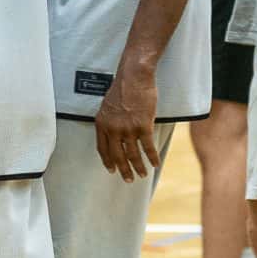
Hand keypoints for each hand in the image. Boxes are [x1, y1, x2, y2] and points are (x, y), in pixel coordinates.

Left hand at [92, 64, 162, 180]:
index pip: (102, 149)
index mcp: (101, 124)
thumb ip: (109, 121)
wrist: (134, 77)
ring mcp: (127, 129)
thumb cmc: (123, 88)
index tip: (112, 169)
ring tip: (143, 174)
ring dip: (138, 167)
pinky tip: (155, 164)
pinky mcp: (143, 126)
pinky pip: (148, 147)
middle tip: (128, 179)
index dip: (108, 161)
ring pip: (133, 154)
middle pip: (117, 156)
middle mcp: (112, 129)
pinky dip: (152, 157)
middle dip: (123, 170)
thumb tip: (113, 134)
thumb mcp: (108, 106)